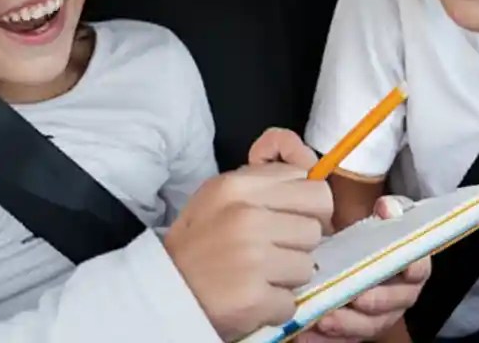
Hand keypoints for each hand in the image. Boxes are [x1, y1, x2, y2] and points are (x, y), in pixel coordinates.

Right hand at [164, 128, 332, 340]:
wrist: (165, 290)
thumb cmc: (197, 243)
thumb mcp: (219, 195)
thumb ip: (263, 180)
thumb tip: (310, 172)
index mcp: (238, 186)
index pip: (313, 189)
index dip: (308, 209)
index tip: (291, 222)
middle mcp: (246, 216)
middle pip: (314, 229)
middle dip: (297, 245)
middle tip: (271, 253)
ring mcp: (252, 257)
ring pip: (306, 266)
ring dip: (286, 277)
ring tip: (256, 275)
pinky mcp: (254, 296)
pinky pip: (291, 301)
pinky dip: (274, 306)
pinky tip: (250, 296)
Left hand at [297, 195, 430, 342]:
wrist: (351, 256)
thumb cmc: (369, 237)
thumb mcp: (379, 219)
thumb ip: (387, 210)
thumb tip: (386, 208)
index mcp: (410, 267)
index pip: (419, 269)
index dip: (413, 269)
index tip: (402, 268)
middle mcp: (399, 296)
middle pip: (394, 304)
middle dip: (375, 303)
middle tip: (355, 298)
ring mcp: (378, 316)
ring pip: (369, 326)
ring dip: (347, 325)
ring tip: (324, 319)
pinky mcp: (356, 330)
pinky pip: (344, 340)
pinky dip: (326, 340)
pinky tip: (306, 335)